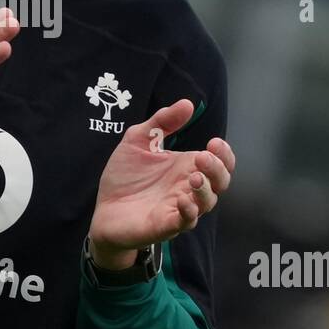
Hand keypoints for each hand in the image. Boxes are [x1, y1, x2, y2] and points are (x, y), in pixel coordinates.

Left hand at [88, 99, 233, 269]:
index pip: (220, 162)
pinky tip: (182, 201)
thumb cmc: (125, 176)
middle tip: (203, 156)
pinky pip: (186, 222)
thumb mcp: (139, 140)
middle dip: (218, 168)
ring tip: (194, 176)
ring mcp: (179, 207)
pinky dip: (189, 212)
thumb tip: (187, 103)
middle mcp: (188, 188)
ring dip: (205, 190)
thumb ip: (161, 122)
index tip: (215, 142)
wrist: (103, 208)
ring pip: (206, 202)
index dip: (224, 154)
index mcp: (186, 167)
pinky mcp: (165, 225)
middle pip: (220, 182)